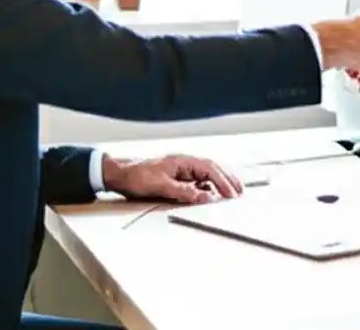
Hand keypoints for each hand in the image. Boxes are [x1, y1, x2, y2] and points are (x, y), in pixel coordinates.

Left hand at [102, 153, 241, 202]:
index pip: (210, 169)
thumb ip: (184, 192)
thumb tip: (205, 196)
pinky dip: (208, 186)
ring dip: (220, 182)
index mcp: (183, 161)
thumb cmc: (137, 176)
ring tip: (231, 192)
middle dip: (227, 179)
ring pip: (207, 174)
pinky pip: (197, 180)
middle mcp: (185, 164)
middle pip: (213, 169)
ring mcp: (181, 170)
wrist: (119, 174)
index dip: (223, 181)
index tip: (232, 194)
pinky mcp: (176, 177)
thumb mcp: (160, 186)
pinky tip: (212, 193)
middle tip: (240, 191)